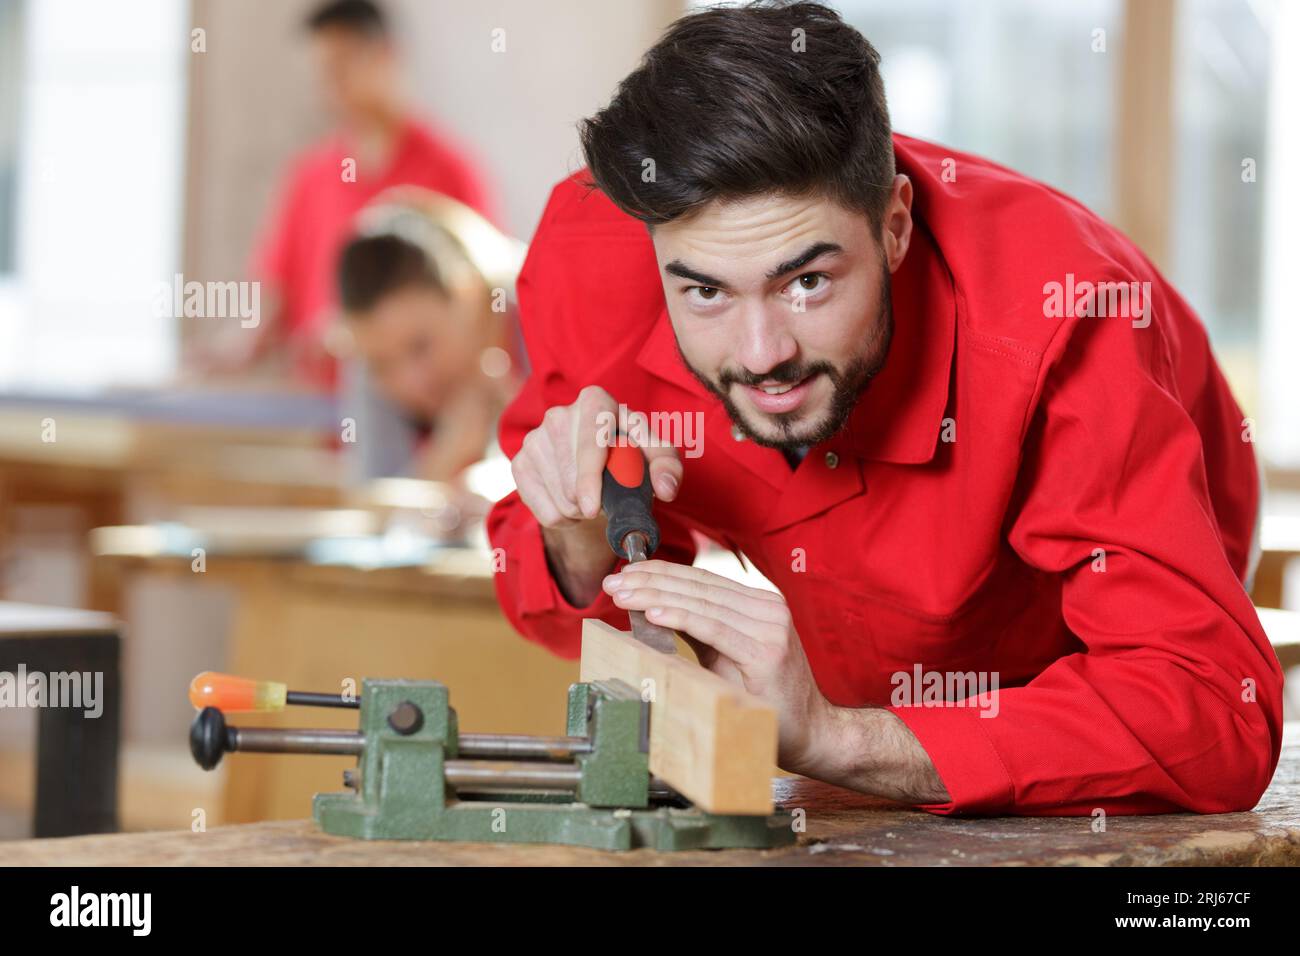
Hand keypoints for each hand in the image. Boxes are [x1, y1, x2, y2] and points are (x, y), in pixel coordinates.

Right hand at [511, 386, 681, 602]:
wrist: (595, 467)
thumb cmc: (630, 456)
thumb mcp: (655, 456)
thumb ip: (668, 467)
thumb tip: (666, 488)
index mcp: (596, 401)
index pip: (589, 440)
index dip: (589, 477)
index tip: (592, 507)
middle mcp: (559, 414)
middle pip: (569, 474)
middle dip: (590, 501)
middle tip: (606, 502)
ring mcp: (534, 438)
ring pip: (556, 495)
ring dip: (578, 511)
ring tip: (590, 500)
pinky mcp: (519, 462)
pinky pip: (540, 508)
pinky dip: (560, 517)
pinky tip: (571, 503)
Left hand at [602, 560, 831, 772]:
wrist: (810, 733)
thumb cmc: (765, 697)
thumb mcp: (726, 655)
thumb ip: (697, 630)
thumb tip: (651, 610)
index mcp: (759, 603)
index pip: (700, 581)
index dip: (660, 573)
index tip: (625, 573)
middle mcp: (767, 608)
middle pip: (697, 587)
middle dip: (650, 582)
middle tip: (613, 582)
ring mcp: (770, 627)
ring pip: (701, 604)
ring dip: (655, 597)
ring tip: (623, 595)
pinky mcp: (766, 652)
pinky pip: (713, 629)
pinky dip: (680, 619)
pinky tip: (653, 614)